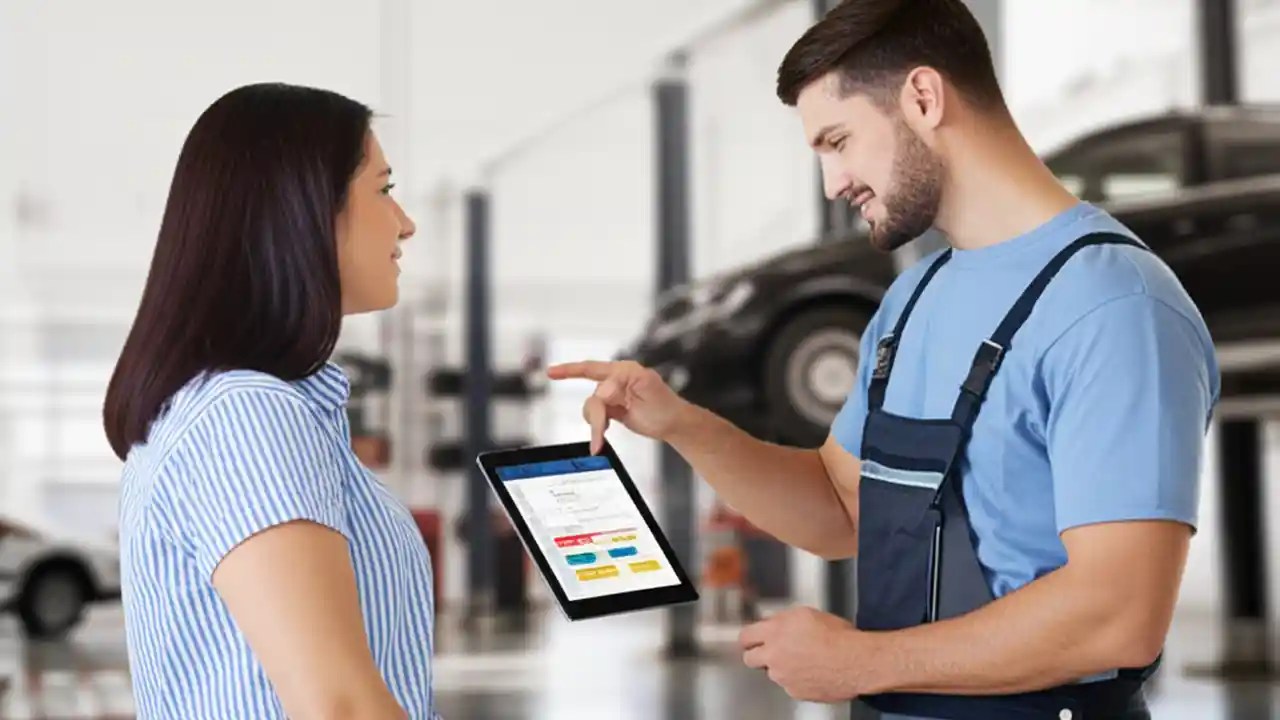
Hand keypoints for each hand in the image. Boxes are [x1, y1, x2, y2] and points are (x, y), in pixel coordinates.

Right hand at [546, 360, 692, 452]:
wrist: (672, 423)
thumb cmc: (665, 404)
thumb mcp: (647, 387)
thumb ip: (622, 384)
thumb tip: (602, 390)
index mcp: (623, 371)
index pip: (591, 368)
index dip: (569, 370)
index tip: (551, 373)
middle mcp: (615, 382)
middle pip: (593, 398)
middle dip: (596, 418)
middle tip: (601, 433)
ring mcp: (612, 396)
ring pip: (592, 410)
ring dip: (596, 425)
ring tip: (602, 439)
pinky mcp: (611, 409)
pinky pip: (596, 418)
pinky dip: (597, 428)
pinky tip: (602, 436)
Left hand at [739, 606, 873, 702]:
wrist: (856, 661)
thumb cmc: (838, 636)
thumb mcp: (806, 614)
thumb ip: (782, 620)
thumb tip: (772, 623)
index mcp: (774, 632)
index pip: (745, 636)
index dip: (749, 638)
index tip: (750, 639)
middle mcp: (774, 655)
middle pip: (749, 659)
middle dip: (758, 655)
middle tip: (771, 651)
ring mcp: (783, 677)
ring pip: (772, 673)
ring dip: (780, 667)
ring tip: (802, 660)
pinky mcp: (794, 692)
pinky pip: (788, 685)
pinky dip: (796, 680)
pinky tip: (811, 671)